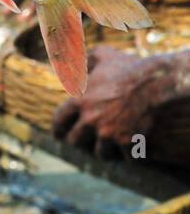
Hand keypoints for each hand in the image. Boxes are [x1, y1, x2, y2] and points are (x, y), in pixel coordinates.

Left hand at [52, 46, 168, 158]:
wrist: (156, 81)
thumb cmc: (129, 67)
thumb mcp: (103, 55)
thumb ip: (86, 59)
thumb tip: (74, 61)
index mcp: (78, 101)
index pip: (59, 122)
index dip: (58, 130)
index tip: (59, 136)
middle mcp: (89, 120)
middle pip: (75, 141)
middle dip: (80, 142)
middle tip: (84, 143)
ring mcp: (108, 133)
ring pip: (99, 153)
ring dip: (104, 151)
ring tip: (107, 150)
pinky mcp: (127, 141)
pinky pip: (125, 158)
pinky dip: (128, 157)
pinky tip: (130, 154)